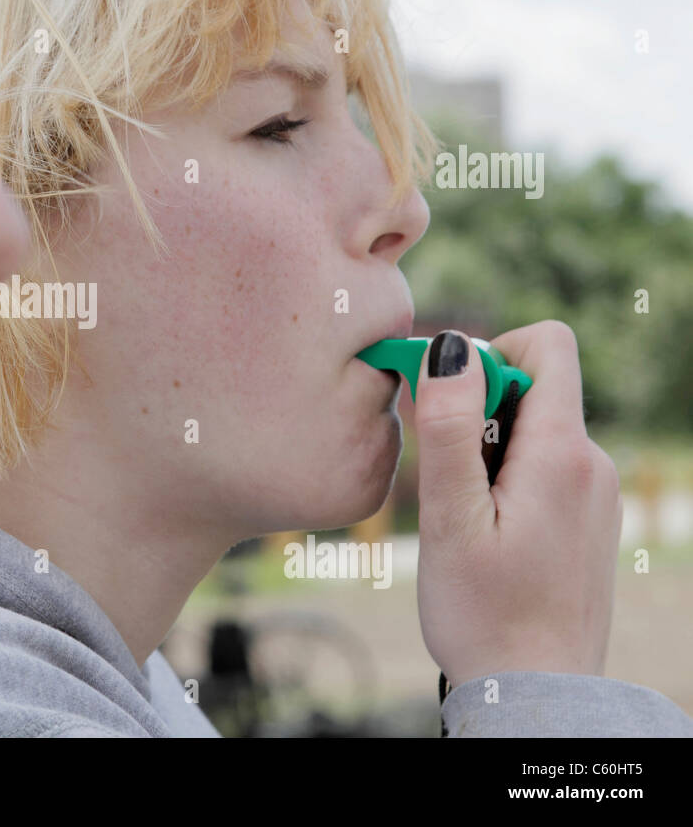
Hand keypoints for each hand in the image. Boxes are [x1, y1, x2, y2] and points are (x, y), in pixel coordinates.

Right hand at [413, 323, 620, 688]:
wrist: (536, 696)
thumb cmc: (484, 613)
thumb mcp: (450, 517)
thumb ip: (452, 428)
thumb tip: (452, 347)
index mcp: (563, 453)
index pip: (546, 344)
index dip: (488, 353)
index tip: (446, 406)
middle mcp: (592, 464)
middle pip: (533, 386)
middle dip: (477, 410)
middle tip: (444, 477)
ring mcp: (595, 493)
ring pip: (533, 429)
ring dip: (486, 451)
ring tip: (462, 516)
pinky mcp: (586, 519)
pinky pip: (542, 466)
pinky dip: (505, 479)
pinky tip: (485, 534)